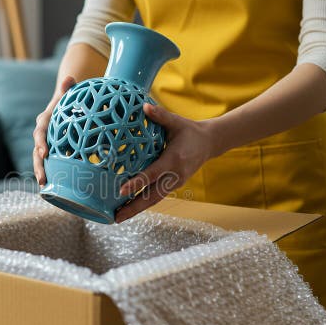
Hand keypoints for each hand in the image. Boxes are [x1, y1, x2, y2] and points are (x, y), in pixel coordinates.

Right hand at [33, 76, 76, 185]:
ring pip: (39, 159)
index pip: (40, 131)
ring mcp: (45, 143)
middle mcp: (42, 133)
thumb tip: (69, 78)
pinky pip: (48, 162)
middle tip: (42, 178)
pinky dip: (50, 173)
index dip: (40, 142)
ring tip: (44, 186)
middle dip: (38, 165)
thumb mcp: (68, 92)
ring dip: (41, 172)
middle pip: (36, 150)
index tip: (44, 152)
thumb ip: (67, 87)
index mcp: (45, 120)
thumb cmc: (68, 98)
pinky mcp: (51, 149)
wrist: (64, 103)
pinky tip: (53, 187)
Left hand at [114, 103, 217, 222]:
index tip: (121, 191)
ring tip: (118, 218)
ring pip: (154, 200)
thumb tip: (144, 107)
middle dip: (134, 207)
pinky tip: (129, 209)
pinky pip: (157, 197)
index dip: (137, 183)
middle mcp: (175, 175)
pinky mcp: (174, 185)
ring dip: (136, 210)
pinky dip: (143, 204)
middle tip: (116, 217)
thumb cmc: (189, 130)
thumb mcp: (176, 121)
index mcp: (173, 160)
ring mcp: (175, 182)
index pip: (152, 174)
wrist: (209, 143)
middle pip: (152, 196)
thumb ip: (160, 115)